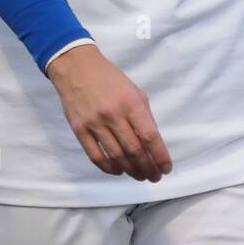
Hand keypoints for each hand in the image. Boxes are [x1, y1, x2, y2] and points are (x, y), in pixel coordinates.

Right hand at [46, 45, 171, 181]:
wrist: (77, 67)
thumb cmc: (109, 78)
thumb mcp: (134, 90)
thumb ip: (144, 115)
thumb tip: (153, 143)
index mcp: (131, 103)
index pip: (149, 136)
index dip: (160, 156)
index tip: (166, 168)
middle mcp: (113, 114)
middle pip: (134, 150)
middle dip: (147, 168)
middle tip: (154, 177)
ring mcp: (95, 123)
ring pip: (116, 156)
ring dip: (131, 171)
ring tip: (140, 176)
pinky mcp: (79, 129)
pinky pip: (95, 156)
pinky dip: (109, 168)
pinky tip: (118, 171)